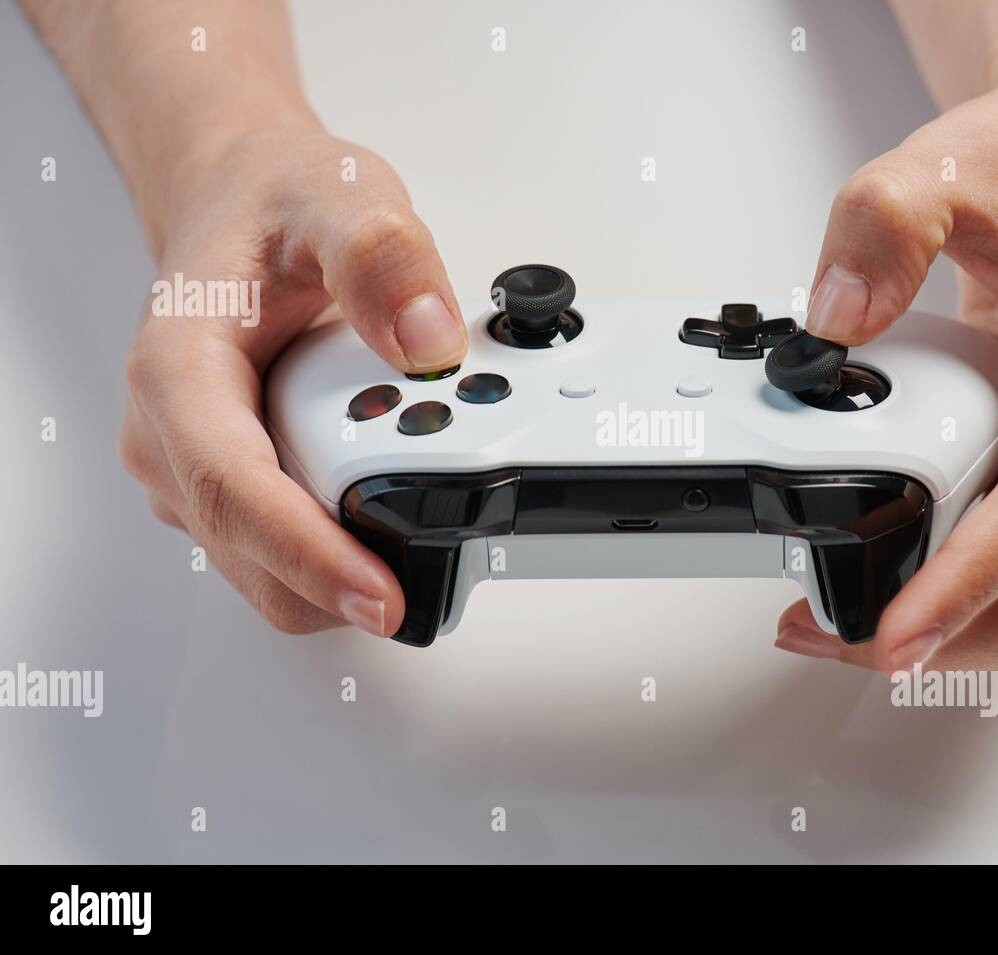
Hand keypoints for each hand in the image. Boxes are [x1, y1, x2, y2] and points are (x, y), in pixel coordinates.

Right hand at [119, 126, 466, 634]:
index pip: (232, 489)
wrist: (244, 203)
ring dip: (349, 561)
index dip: (307, 555)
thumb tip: (425, 340)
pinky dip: (347, 546)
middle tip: (439, 561)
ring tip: (424, 501)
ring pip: (271, 568)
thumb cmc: (273, 204)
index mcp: (178, 369)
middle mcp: (173, 435)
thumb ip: (381, 257)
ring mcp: (201, 471)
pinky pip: (290, 550)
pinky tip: (395, 503)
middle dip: (342, 576)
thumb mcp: (339, 194)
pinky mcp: (237, 487)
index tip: (380, 597)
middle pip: (252, 552)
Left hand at [775, 73, 997, 670]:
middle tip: (837, 641)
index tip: (899, 633)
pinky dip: (962, 592)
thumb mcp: (949, 164)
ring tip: (842, 626)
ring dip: (956, 630)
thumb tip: (831, 325)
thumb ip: (882, 226)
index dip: (970, 581)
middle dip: (952, 637)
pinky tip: (889, 579)